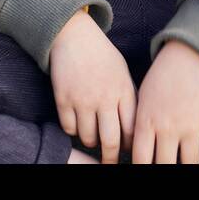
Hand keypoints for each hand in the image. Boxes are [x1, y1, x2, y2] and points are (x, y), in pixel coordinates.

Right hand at [49, 9, 136, 163]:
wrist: (74, 37)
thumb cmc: (102, 56)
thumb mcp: (122, 73)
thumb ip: (129, 97)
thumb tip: (135, 126)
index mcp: (123, 90)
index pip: (132, 129)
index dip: (131, 145)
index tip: (130, 152)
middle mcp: (104, 97)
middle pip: (110, 141)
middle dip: (111, 157)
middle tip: (110, 162)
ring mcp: (82, 99)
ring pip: (88, 138)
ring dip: (91, 142)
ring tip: (94, 138)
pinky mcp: (63, 99)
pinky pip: (69, 129)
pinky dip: (73, 131)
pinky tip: (78, 124)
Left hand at [132, 39, 198, 163]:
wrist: (186, 57)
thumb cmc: (161, 77)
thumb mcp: (141, 101)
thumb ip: (139, 127)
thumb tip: (138, 152)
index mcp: (147, 122)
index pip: (141, 160)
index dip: (141, 169)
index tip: (144, 170)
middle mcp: (168, 127)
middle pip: (165, 166)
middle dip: (164, 170)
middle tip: (165, 168)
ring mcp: (190, 125)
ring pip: (190, 162)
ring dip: (188, 167)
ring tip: (184, 166)